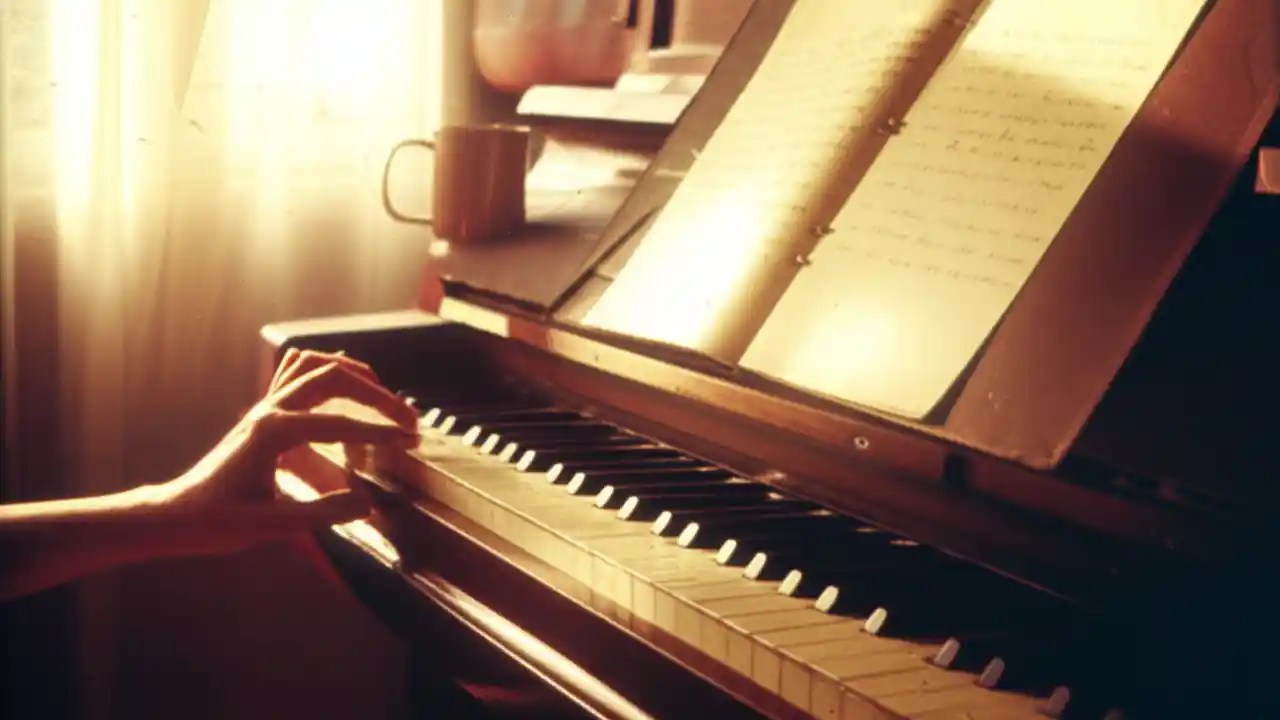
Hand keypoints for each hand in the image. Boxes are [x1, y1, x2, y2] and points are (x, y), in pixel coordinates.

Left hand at [148, 349, 418, 555]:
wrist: (177, 516)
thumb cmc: (218, 522)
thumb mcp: (273, 525)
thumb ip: (323, 514)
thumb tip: (369, 502)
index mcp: (273, 432)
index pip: (339, 423)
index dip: (378, 431)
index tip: (409, 440)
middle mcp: (270, 411)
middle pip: (332, 376)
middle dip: (375, 394)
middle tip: (406, 419)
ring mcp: (265, 407)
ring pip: (314, 363)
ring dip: (352, 373)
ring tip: (381, 395)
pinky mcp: (264, 413)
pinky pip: (296, 372)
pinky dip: (326, 371)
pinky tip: (344, 393)